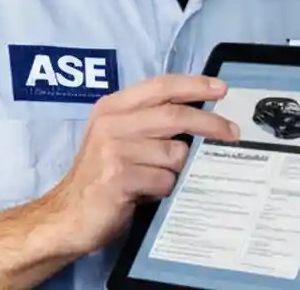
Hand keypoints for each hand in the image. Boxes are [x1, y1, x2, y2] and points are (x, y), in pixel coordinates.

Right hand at [42, 75, 238, 254]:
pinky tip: (144, 194)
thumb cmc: (100, 177)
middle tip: (232, 133)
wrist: (67, 216)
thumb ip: (149, 123)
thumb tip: (199, 119)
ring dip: (175, 172)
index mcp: (112, 107)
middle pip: (174, 115)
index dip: (194, 85)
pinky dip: (163, 190)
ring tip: (155, 180)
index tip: (221, 89)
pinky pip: (164, 181)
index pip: (160, 86)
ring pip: (174, 154)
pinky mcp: (119, 178)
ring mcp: (114, 150)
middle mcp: (112, 123)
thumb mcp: (118, 139)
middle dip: (210, 123)